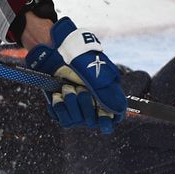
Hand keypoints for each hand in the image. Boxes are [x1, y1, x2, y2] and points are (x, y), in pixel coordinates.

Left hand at [25, 17, 126, 133]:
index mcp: (106, 95)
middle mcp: (92, 104)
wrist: (56, 52)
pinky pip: (62, 118)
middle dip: (85, 106)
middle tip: (80, 89)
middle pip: (92, 121)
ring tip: (66, 88)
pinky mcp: (62, 108)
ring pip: (76, 121)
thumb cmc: (79, 59)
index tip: (103, 121)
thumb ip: (107, 93)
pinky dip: (59, 108)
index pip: (112, 117)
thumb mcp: (96, 74)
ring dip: (71, 105)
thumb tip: (118, 110)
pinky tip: (58, 95)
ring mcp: (76, 107)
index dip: (108, 122)